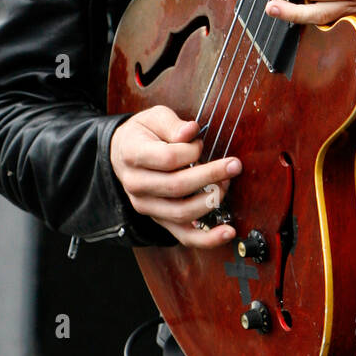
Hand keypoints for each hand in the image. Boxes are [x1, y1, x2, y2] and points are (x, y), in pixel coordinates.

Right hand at [109, 106, 240, 247]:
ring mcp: (147, 206)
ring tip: (226, 185)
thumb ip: (172, 123)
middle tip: (232, 165)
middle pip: (177, 186)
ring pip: (181, 213)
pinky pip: (183, 235)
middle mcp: (136, 184)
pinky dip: (207, 238)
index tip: (201, 143)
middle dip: (210, 176)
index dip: (191, 151)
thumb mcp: (153, 117)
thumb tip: (190, 132)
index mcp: (132, 155)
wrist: (122, 154)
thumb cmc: (143, 134)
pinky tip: (226, 232)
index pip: (168, 158)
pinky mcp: (159, 219)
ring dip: (210, 201)